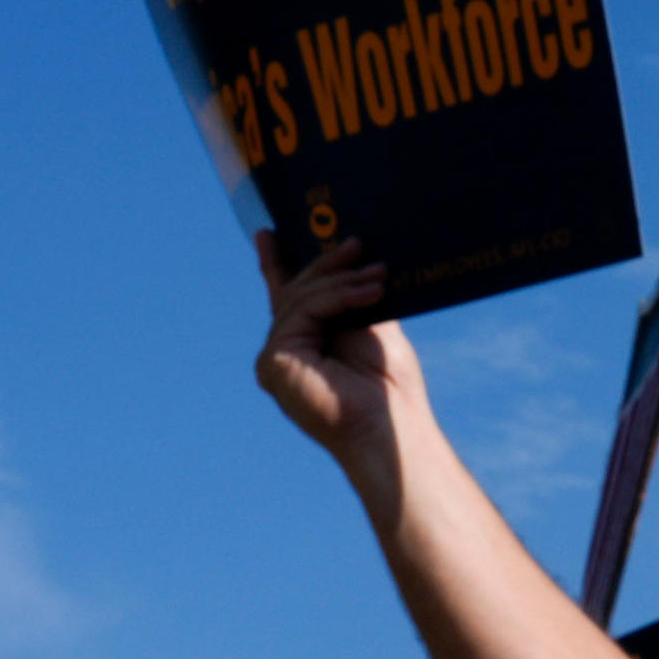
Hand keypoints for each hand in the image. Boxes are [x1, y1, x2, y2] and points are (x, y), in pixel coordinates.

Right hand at [251, 232, 418, 469]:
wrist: (391, 424)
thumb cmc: (389, 386)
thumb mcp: (372, 327)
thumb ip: (352, 297)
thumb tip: (351, 254)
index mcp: (306, 344)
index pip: (286, 298)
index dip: (274, 265)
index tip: (267, 233)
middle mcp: (285, 351)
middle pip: (296, 292)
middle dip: (329, 265)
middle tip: (359, 244)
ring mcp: (275, 357)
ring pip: (302, 298)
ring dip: (344, 282)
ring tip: (380, 276)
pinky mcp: (273, 361)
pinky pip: (303, 312)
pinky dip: (337, 299)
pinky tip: (369, 295)